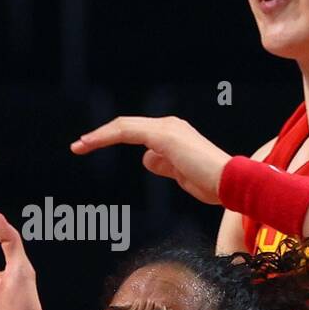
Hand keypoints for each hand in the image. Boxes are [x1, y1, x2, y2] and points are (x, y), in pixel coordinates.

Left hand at [71, 116, 231, 204]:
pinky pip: (128, 131)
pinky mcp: (163, 135)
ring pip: (123, 126)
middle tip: (78, 146)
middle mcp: (168, 126)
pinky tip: (91, 144)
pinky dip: (106, 136)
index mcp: (172, 134)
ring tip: (79, 146)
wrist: (231, 182)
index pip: (135, 132)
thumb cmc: (212, 183)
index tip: (91, 147)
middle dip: (100, 135)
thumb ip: (164, 165)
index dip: (112, 137)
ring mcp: (166, 129)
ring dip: (99, 136)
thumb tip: (148, 159)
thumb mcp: (180, 175)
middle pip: (126, 126)